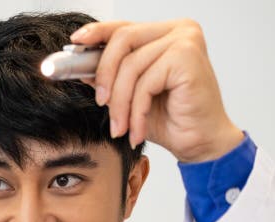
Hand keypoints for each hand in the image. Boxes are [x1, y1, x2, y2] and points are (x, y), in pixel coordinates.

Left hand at [71, 19, 243, 162]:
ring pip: (131, 67)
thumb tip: (80, 67)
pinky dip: (136, 112)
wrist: (200, 142)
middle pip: (123, 40)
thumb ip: (111, 76)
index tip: (74, 43)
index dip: (97, 33)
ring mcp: (185, 41)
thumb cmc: (171, 118)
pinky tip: (137, 130)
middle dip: (104, 75)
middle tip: (100, 103)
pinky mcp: (187, 58)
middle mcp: (179, 30)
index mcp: (165, 33)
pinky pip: (145, 84)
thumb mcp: (130, 94)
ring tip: (120, 128)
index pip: (124, 27)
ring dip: (120, 104)